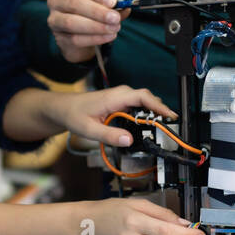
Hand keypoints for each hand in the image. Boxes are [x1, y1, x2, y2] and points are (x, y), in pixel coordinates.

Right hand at [47, 0, 130, 63]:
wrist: (77, 34)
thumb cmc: (90, 11)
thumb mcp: (101, 4)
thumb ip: (113, 5)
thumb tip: (126, 8)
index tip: (113, 1)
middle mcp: (57, 0)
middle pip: (75, 4)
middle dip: (97, 12)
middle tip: (114, 18)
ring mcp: (54, 19)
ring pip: (72, 22)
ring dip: (96, 26)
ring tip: (114, 28)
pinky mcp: (58, 37)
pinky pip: (75, 39)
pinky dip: (94, 38)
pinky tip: (108, 36)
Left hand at [51, 86, 176, 146]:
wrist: (63, 108)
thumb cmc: (73, 114)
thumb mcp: (89, 129)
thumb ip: (109, 135)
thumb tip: (129, 140)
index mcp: (115, 97)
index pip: (143, 97)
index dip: (159, 106)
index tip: (170, 116)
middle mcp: (121, 94)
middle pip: (148, 99)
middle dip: (160, 111)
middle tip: (169, 128)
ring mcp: (122, 97)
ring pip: (145, 102)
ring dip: (154, 114)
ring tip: (162, 130)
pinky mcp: (121, 103)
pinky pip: (138, 106)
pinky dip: (146, 115)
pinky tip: (148, 127)